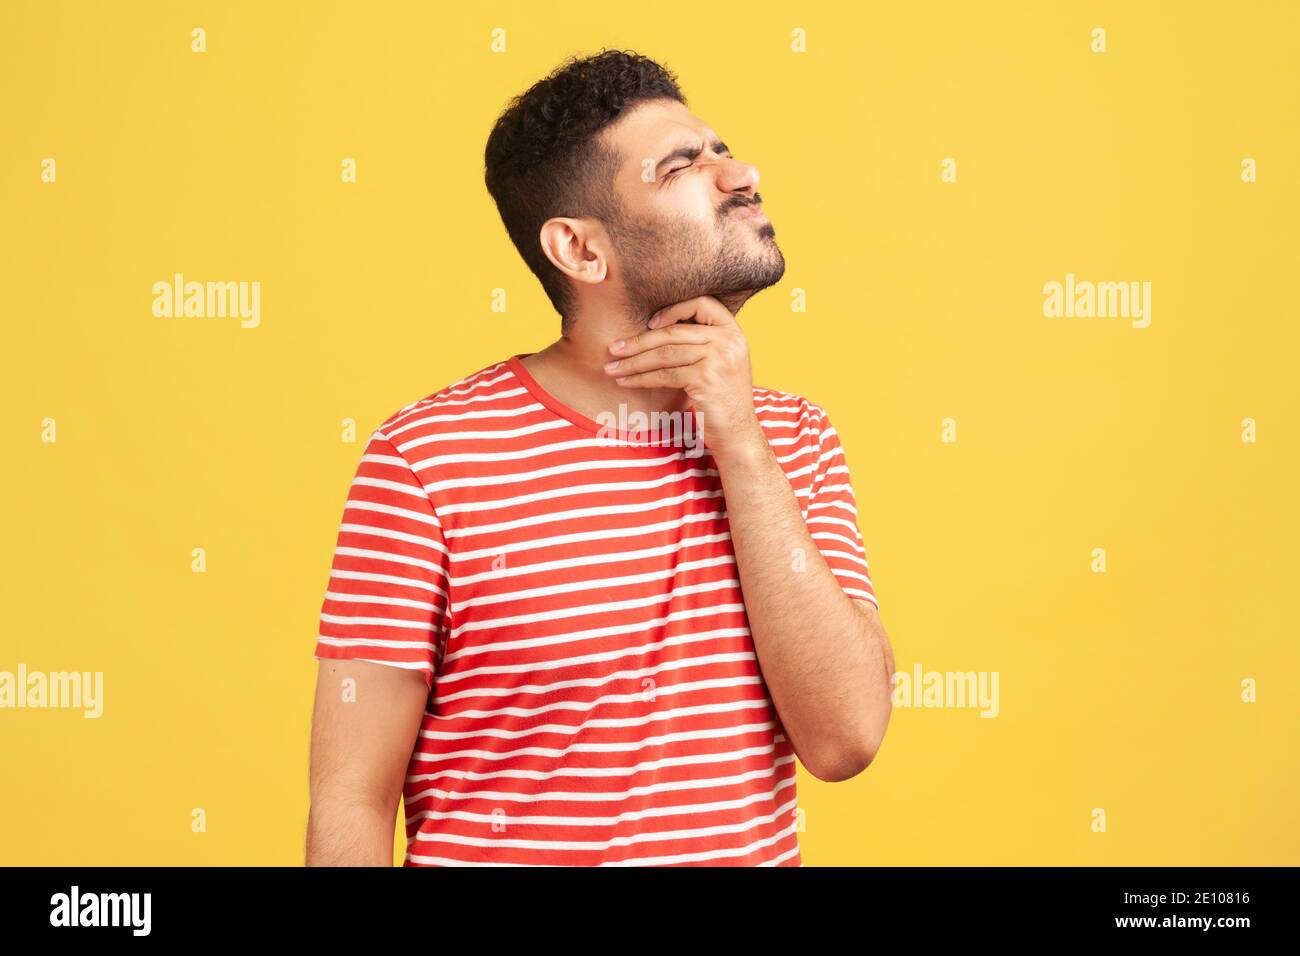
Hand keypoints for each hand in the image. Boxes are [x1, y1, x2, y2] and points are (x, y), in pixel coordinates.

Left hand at [603, 294, 766, 460]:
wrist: (738, 432)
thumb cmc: (723, 400)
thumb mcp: (721, 363)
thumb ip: (702, 343)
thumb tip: (655, 330)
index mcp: (733, 332)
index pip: (702, 303)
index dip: (674, 309)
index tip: (651, 323)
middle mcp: (729, 340)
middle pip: (674, 332)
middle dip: (639, 341)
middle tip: (614, 349)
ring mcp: (719, 357)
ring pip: (665, 354)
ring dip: (634, 362)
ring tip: (613, 368)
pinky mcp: (706, 377)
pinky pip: (664, 374)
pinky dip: (641, 379)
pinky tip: (627, 382)